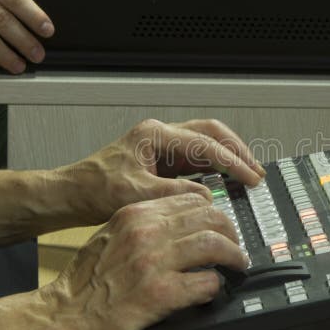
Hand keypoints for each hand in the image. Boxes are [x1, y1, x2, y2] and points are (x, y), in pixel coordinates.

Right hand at [43, 193, 247, 329]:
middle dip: (230, 231)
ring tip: (237, 264)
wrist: (63, 316)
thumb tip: (182, 225)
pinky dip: (215, 285)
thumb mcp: (111, 234)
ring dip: (233, 255)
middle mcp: (146, 232)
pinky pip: (205, 282)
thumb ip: (145, 224)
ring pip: (214, 245)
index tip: (221, 224)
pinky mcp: (160, 294)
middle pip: (209, 218)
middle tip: (236, 245)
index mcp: (135, 214)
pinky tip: (212, 289)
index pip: (192, 200)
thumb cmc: (85, 281)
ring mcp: (154, 262)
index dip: (214, 212)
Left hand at [64, 118, 264, 224]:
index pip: (205, 144)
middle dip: (238, 151)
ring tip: (248, 175)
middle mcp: (161, 135)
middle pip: (212, 133)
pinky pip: (198, 158)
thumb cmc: (94, 189)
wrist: (73, 194)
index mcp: (155, 136)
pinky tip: (227, 180)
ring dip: (229, 157)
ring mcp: (163, 146)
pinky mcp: (163, 161)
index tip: (250, 178)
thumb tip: (207, 196)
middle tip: (256, 172)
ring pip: (207, 142)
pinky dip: (216, 167)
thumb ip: (173, 194)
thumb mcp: (135, 195)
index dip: (232, 162)